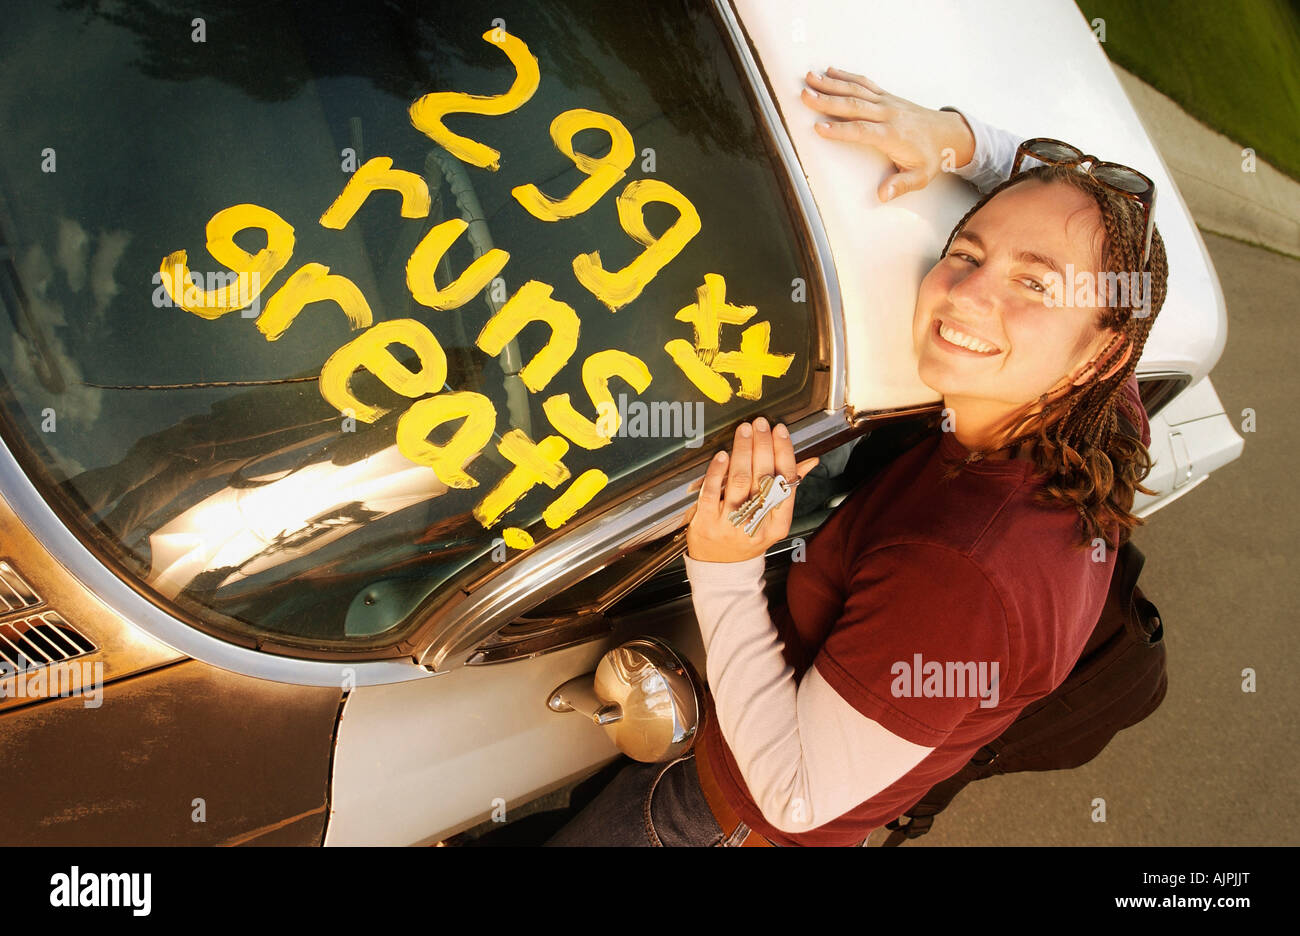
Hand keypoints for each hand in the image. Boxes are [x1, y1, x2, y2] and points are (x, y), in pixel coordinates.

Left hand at [684, 416, 818, 562]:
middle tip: (760, 424)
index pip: (785, 482)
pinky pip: (711, 492)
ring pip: (739, 481)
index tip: (780, 431)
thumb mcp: (773, 518)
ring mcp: (731, 524)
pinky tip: (722, 455)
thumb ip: (787, 488)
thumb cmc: (748, 536)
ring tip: (744, 430)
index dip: (784, 453)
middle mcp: (757, 524)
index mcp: (778, 523)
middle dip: (763, 446)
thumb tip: (810, 461)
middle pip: (763, 478)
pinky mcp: (707, 522)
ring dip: (742, 451)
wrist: (721, 566)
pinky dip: (717, 472)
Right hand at [800, 67, 975, 202]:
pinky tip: (830, 71)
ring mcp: (886, 102)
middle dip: (828, 100)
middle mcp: (888, 114)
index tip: (820, 128)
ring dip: (831, 83)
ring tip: (811, 78)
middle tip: (806, 95)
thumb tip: (883, 195)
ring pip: (856, 90)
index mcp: (892, 135)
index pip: (862, 130)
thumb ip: (901, 185)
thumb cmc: (932, 156)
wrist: (949, 134)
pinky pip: (864, 83)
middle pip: (854, 105)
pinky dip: (846, 76)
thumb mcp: (920, 176)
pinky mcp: (886, 96)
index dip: (840, 130)